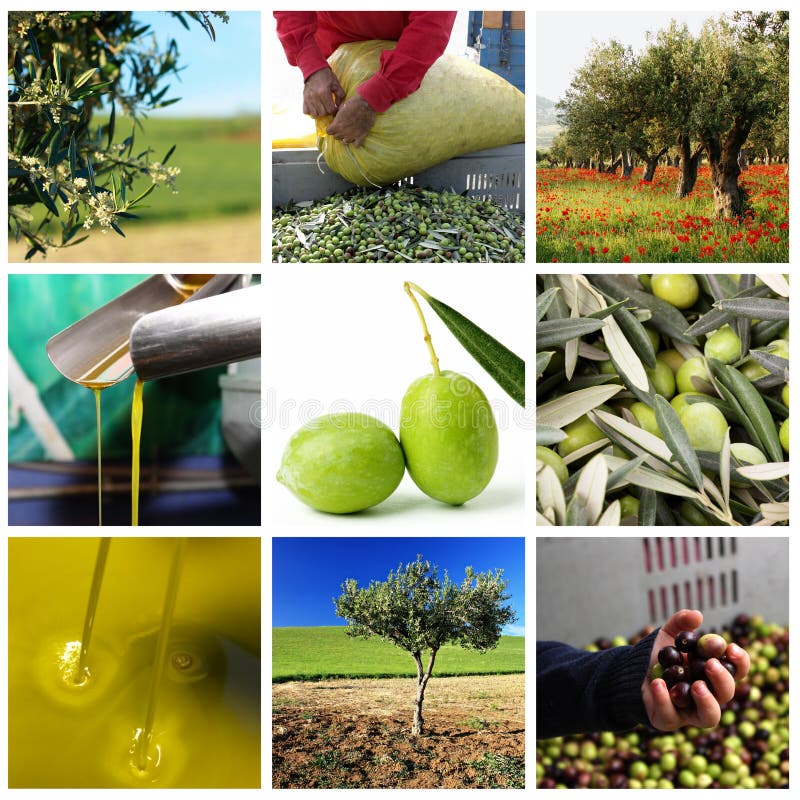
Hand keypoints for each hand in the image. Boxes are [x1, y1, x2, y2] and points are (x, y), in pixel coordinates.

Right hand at [303, 67, 344, 116]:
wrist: (314, 69)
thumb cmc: (327, 76)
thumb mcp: (336, 83)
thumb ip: (340, 94)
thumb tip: (338, 105)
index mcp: (324, 92)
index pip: (330, 109)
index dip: (334, 109)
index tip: (335, 106)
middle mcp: (315, 96)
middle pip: (323, 113)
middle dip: (327, 111)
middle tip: (328, 106)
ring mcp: (308, 98)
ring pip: (314, 114)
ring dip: (319, 112)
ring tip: (322, 108)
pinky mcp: (304, 98)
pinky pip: (306, 111)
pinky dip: (310, 111)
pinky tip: (314, 108)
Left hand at [325, 94, 376, 147]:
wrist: (366, 104)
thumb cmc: (353, 103)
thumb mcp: (341, 107)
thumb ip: (336, 116)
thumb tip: (335, 119)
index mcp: (337, 125)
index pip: (328, 132)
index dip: (331, 128)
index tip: (333, 125)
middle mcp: (343, 132)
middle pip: (336, 137)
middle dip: (337, 132)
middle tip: (341, 127)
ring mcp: (352, 136)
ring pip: (345, 142)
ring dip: (345, 137)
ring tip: (349, 132)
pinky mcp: (361, 137)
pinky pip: (356, 145)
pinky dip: (355, 142)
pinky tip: (356, 137)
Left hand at [642, 609, 749, 730]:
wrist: (631, 672)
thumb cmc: (659, 656)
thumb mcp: (667, 635)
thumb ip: (680, 623)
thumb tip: (697, 615)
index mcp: (712, 674)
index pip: (736, 671)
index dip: (739, 662)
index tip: (731, 648)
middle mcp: (707, 696)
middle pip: (726, 693)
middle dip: (722, 679)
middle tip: (711, 664)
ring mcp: (690, 711)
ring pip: (710, 716)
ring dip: (707, 701)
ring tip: (697, 685)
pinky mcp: (668, 720)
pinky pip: (671, 715)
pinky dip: (664, 699)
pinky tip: (658, 683)